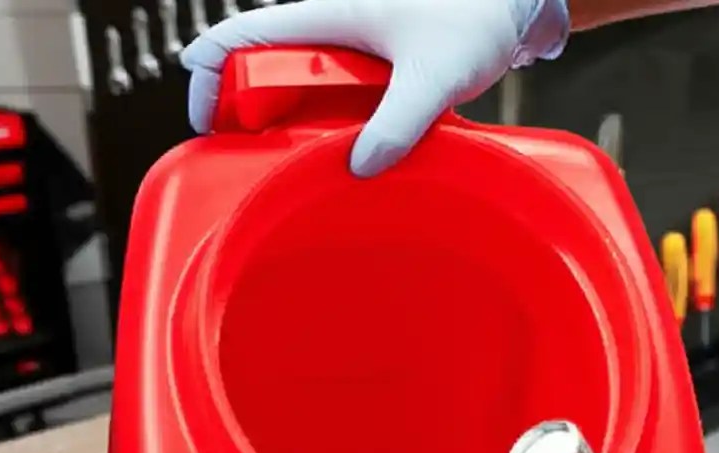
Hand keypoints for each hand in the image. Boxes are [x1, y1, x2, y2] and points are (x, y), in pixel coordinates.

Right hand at [180, 0, 568, 176]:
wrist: (516, 9)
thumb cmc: (476, 18)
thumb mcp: (435, 74)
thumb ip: (399, 120)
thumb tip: (360, 168)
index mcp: (328, 15)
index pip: (241, 35)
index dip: (207, 73)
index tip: (201, 121)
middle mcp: (333, 33)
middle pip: (263, 69)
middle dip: (244, 112)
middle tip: (243, 160)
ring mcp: (356, 53)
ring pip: (301, 91)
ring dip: (288, 126)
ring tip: (287, 170)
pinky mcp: (381, 74)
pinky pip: (339, 103)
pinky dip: (330, 130)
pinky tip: (344, 164)